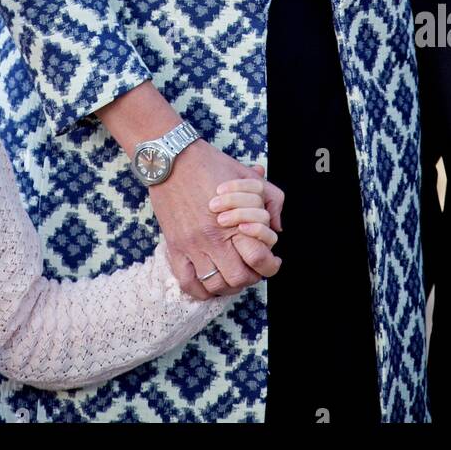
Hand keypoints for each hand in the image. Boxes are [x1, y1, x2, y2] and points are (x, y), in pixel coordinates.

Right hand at [148, 143, 284, 300]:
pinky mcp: (174, 247)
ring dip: (226, 286)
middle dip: (249, 278)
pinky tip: (208, 283)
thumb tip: (278, 226)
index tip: (271, 261)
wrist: (172, 159)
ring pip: (214, 285)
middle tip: (251, 270)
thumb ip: (270, 198)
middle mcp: (212, 237)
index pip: (258, 258)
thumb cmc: (210, 164)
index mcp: (233, 220)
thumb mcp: (246, 176)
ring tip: (231, 277)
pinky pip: (187, 282)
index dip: (269, 265)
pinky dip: (199, 290)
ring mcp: (192, 245)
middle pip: (238, 278)